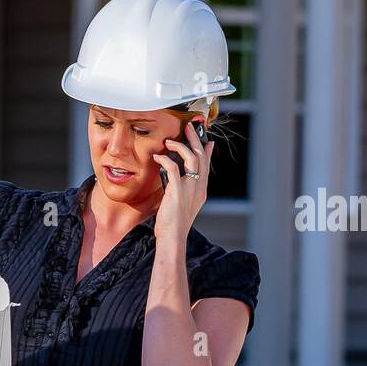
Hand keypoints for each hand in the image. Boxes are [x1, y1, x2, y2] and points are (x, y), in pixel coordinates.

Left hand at [151, 119, 213, 240]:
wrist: (173, 237)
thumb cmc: (174, 223)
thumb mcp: (183, 204)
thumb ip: (184, 189)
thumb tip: (178, 178)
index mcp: (201, 190)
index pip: (207, 165)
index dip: (207, 151)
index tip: (207, 140)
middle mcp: (199, 187)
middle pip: (201, 157)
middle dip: (195, 139)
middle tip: (189, 128)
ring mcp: (190, 188)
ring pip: (192, 159)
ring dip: (181, 146)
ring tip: (170, 141)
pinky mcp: (178, 191)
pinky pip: (174, 168)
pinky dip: (166, 159)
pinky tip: (158, 157)